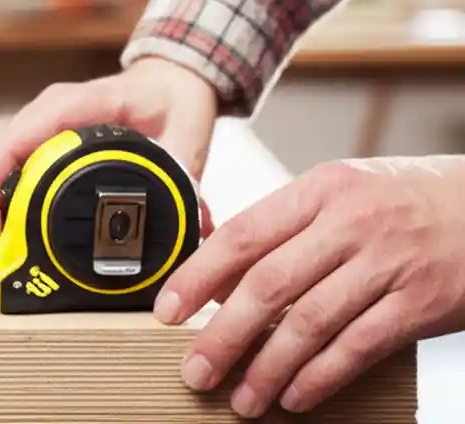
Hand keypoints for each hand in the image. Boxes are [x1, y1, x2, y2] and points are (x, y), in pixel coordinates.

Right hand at [0, 57, 218, 277]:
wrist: (171, 79)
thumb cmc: (172, 97)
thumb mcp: (185, 134)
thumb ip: (184, 177)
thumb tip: (192, 226)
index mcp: (74, 105)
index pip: (14, 142)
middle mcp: (45, 113)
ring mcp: (38, 127)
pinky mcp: (40, 144)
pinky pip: (5, 171)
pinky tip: (8, 240)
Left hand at [155, 155, 464, 417]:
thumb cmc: (406, 202)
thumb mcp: (344, 195)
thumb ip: (288, 230)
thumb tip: (221, 281)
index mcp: (321, 189)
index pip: (243, 234)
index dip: (198, 276)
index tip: (167, 310)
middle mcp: (351, 221)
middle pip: (267, 284)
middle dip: (223, 335)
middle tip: (194, 371)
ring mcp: (388, 262)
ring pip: (309, 323)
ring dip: (267, 369)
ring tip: (241, 399)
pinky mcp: (422, 302)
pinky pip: (358, 347)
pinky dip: (320, 377)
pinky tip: (294, 397)